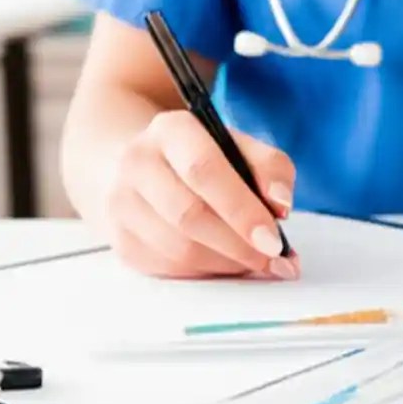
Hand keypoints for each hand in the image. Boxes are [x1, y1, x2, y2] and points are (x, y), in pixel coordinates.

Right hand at [103, 111, 298, 279]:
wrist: (142, 166)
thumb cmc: (202, 159)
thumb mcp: (240, 147)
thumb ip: (271, 169)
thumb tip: (281, 206)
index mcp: (172, 131)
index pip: (204, 170)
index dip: (242, 209)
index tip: (273, 240)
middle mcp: (138, 164)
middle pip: (190, 215)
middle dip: (239, 245)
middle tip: (274, 260)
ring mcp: (122, 204)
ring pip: (179, 250)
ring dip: (226, 264)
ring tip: (257, 262)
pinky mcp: (121, 240)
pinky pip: (169, 269)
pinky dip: (207, 272)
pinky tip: (227, 264)